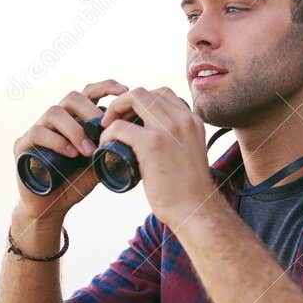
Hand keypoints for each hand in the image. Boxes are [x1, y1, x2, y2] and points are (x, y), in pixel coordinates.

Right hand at [11, 79, 127, 224]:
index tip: (125, 91)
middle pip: (72, 97)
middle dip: (90, 110)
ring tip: (87, 151)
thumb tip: (139, 140)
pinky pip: (38, 133)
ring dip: (75, 129)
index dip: (107, 87)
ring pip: (55, 112)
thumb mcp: (100, 165)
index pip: (89, 93)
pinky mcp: (23, 144)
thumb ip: (113, 151)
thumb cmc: (75, 182)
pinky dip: (56, 141)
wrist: (51, 206)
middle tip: (104, 129)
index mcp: (75, 118)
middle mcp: (56, 119)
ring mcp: (38, 128)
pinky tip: (70, 153)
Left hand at [99, 86, 217, 226]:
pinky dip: (108, 132)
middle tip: (114, 120)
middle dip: (125, 102)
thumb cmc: (189, 189)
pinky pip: (120, 127)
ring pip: (134, 98)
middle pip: (147, 92)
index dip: (142, 101)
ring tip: (108, 127)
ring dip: (115, 109)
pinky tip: (106, 143)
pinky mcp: (153, 144)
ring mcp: (168, 129)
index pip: (163, 94)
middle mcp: (183, 119)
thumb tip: (155, 136)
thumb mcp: (189, 152)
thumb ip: (178, 139)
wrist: (196, 210)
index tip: (131, 118)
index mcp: (193, 120)